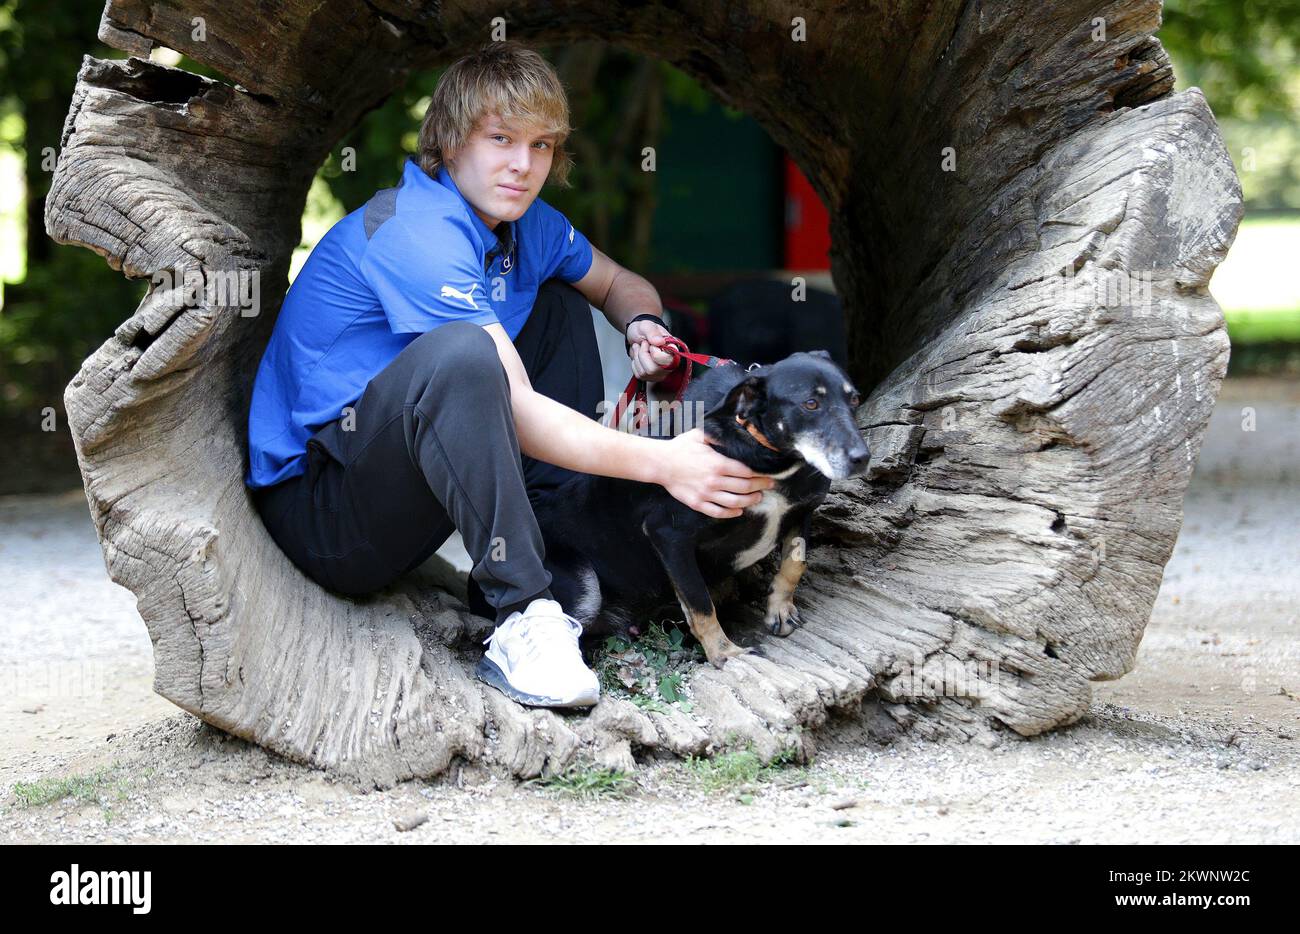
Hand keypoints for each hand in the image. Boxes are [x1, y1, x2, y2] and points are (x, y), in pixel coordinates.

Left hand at [626, 317, 676, 382]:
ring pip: (644, 372)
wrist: (636, 335)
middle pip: (652, 369)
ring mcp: (660, 372)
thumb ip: (652, 332)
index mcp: (672, 350)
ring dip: (637, 358)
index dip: (654, 352)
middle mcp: (668, 363)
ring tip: (640, 348)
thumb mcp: (646, 326)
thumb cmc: (644, 331)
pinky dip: (635, 364)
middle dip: (642, 355)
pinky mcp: (650, 376)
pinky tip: (639, 356)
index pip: (667, 360)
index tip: (651, 343)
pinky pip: (638, 374)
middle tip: (643, 345)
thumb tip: (659, 341)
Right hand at [659, 428, 775, 517]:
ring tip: (757, 498)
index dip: (760, 475)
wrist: (660, 463)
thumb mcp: (701, 435)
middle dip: (760, 487)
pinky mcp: (697, 503)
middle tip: (769, 485)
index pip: (746, 472)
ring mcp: (706, 494)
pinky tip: (739, 511)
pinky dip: (731, 513)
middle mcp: (714, 481)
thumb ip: (720, 435)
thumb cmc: (681, 447)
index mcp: (718, 464)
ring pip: (735, 502)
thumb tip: (737, 429)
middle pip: (745, 488)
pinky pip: (718, 512)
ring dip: (750, 501)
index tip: (768, 474)